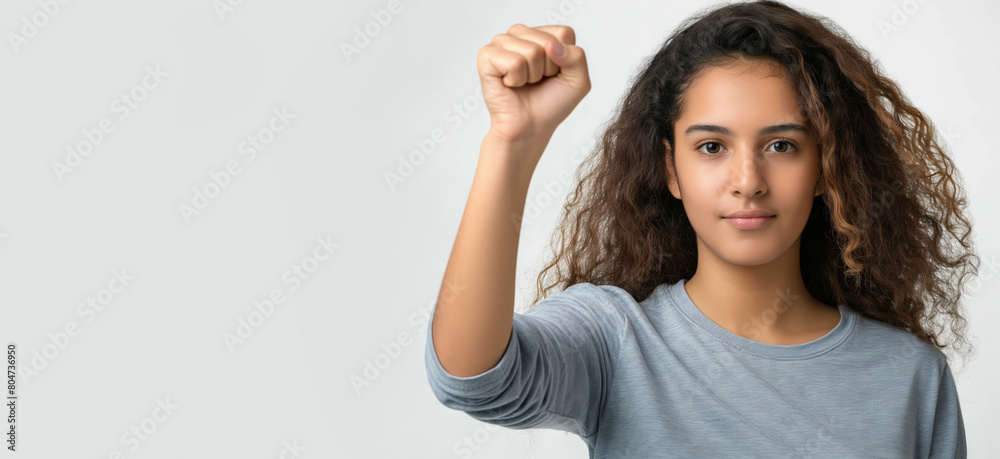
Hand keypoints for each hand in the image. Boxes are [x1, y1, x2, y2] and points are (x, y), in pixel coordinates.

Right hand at [477, 24, 590, 145]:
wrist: (530, 127)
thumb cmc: (550, 103)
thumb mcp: (578, 81)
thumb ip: (577, 57)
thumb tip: (551, 45)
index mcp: (542, 34)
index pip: (563, 34)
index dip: (564, 60)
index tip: (553, 74)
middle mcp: (521, 34)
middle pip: (547, 42)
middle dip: (547, 68)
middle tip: (537, 81)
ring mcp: (502, 42)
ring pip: (531, 51)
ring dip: (532, 75)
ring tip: (524, 82)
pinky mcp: (487, 56)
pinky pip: (514, 62)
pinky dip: (516, 79)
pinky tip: (510, 84)